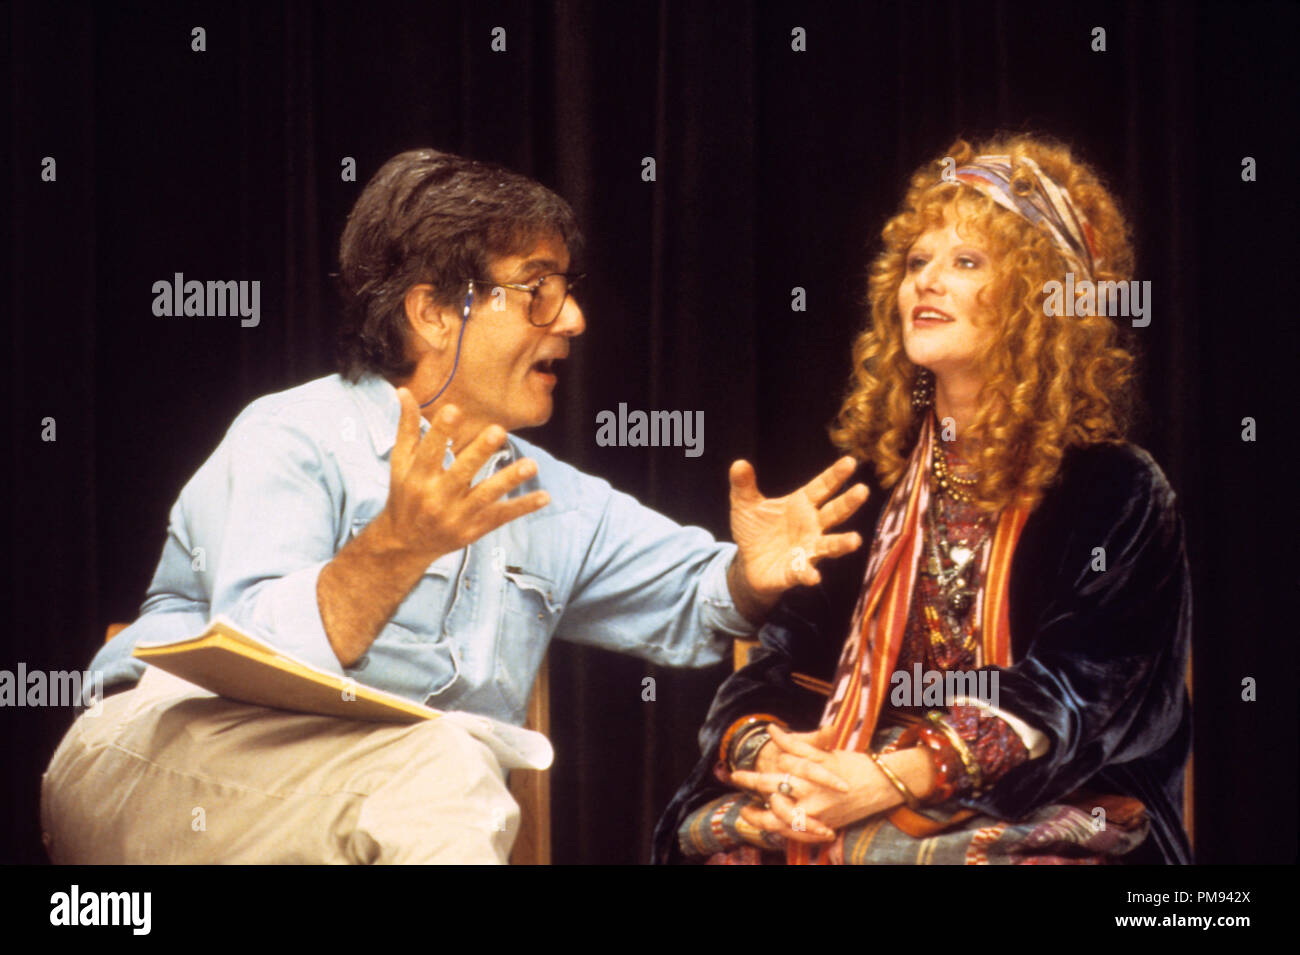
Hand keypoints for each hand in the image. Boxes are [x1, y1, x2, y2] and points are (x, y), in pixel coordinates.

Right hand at [378, 389, 549, 560]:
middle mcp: (437, 497)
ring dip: (509, 480)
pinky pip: (501, 516)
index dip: (441, 431)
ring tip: (531, 464)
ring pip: (486, 496)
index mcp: (418, 477)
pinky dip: (523, 507)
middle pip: (461, 472)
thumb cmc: (405, 495)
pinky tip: (545, 496)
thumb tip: (404, 390)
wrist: (406, 544)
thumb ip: (408, 427)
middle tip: (499, 430)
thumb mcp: (401, 462)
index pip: (430, 451)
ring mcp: (457, 515)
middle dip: (480, 452)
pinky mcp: (474, 529)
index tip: (454, 409)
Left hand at [727, 456, 867, 615]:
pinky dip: (808, 574)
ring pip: (829, 545)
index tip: (850, 461)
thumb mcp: (745, 505)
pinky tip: (813, 577)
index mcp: (802, 504)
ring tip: (855, 540)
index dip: (835, 475)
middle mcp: (811, 525)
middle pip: (834, 512)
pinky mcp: (796, 571)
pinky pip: (804, 572)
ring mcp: (807, 549)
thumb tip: (738, 464)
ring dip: (842, 543)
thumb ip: (743, 486)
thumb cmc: (756, 530)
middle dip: (848, 502)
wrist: (748, 563)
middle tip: (863, 490)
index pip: (822, 487)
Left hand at [733, 725, 902, 838]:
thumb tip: (772, 730)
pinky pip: (795, 834)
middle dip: (751, 784)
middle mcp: (810, 793)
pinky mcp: (823, 827)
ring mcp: (816, 813)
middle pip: (771, 790)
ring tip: (746, 813)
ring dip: (759, 817)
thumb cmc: (855, 764)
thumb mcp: (824, 752)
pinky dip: (780, 831)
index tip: (751, 764)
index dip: (768, 762)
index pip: (779, 765)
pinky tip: (770, 826)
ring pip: (779, 819)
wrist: (884, 786)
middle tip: (736, 779)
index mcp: (810, 771)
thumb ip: (796, 743)